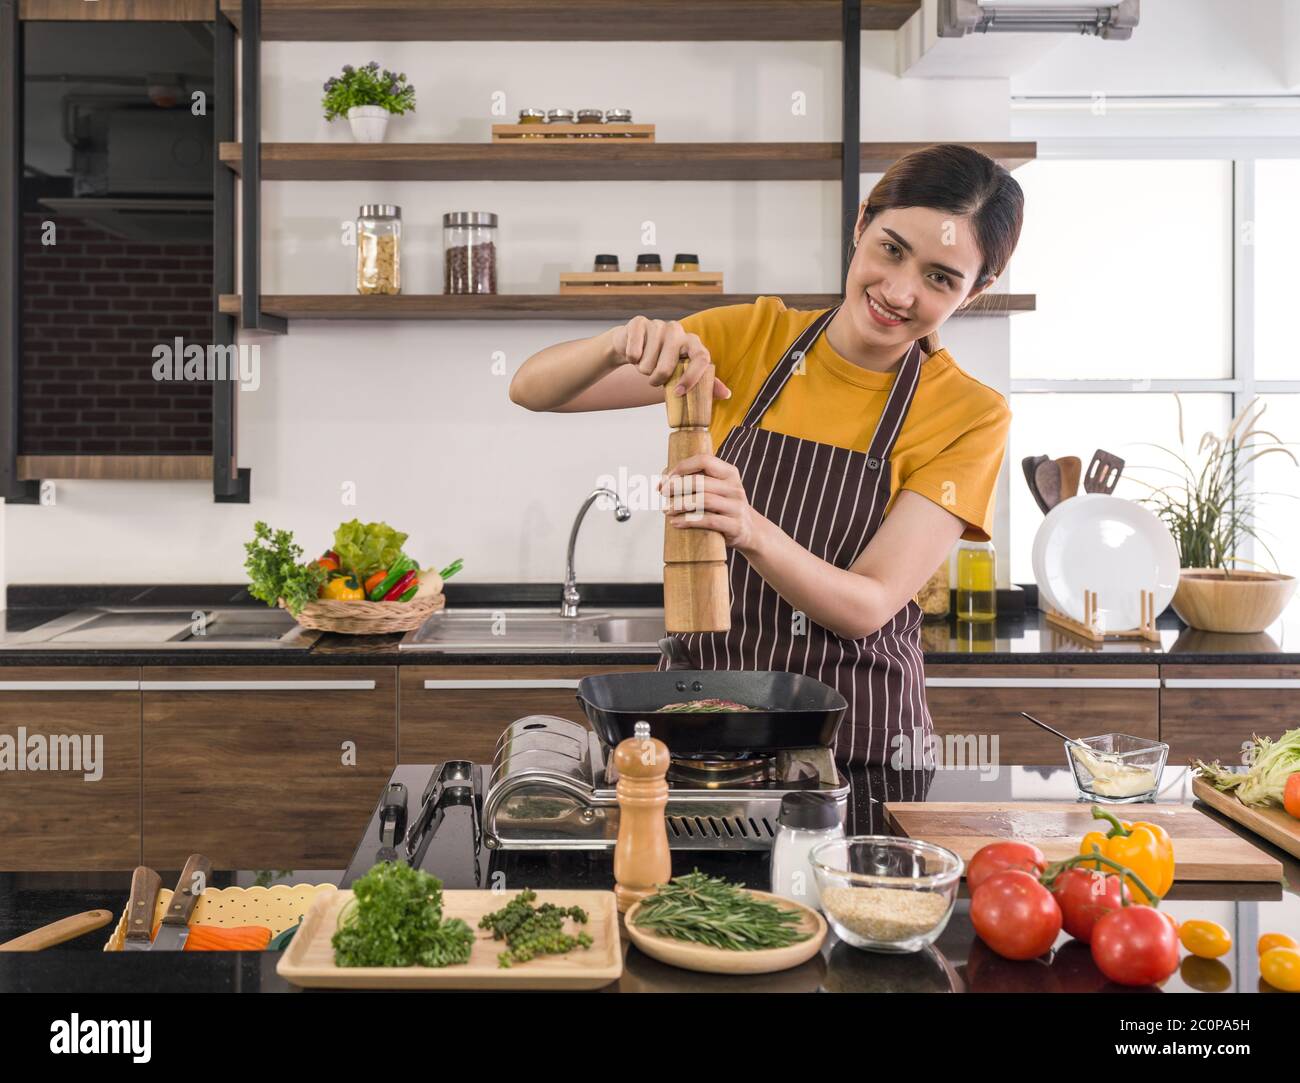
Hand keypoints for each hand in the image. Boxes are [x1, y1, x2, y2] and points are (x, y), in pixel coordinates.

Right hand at [608, 316, 731, 399]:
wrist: (634, 347)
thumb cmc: (662, 362)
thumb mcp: (682, 374)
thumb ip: (705, 383)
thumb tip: (727, 394)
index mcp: (693, 343)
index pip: (702, 358)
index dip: (692, 378)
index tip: (678, 393)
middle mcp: (678, 330)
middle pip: (668, 367)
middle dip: (657, 380)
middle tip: (654, 379)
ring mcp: (658, 324)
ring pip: (648, 363)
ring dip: (643, 370)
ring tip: (645, 364)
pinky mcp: (639, 323)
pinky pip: (634, 352)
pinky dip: (631, 360)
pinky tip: (634, 355)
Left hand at [659, 453, 763, 553]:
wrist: (750, 531)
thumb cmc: (724, 508)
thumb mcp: (716, 490)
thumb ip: (695, 481)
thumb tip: (662, 479)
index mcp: (729, 473)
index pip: (704, 460)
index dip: (682, 467)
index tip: (667, 477)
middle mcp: (734, 487)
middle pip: (700, 481)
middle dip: (677, 486)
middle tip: (663, 493)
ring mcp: (736, 507)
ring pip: (704, 500)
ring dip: (680, 504)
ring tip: (666, 510)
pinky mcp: (735, 526)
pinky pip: (709, 521)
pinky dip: (688, 521)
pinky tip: (676, 523)